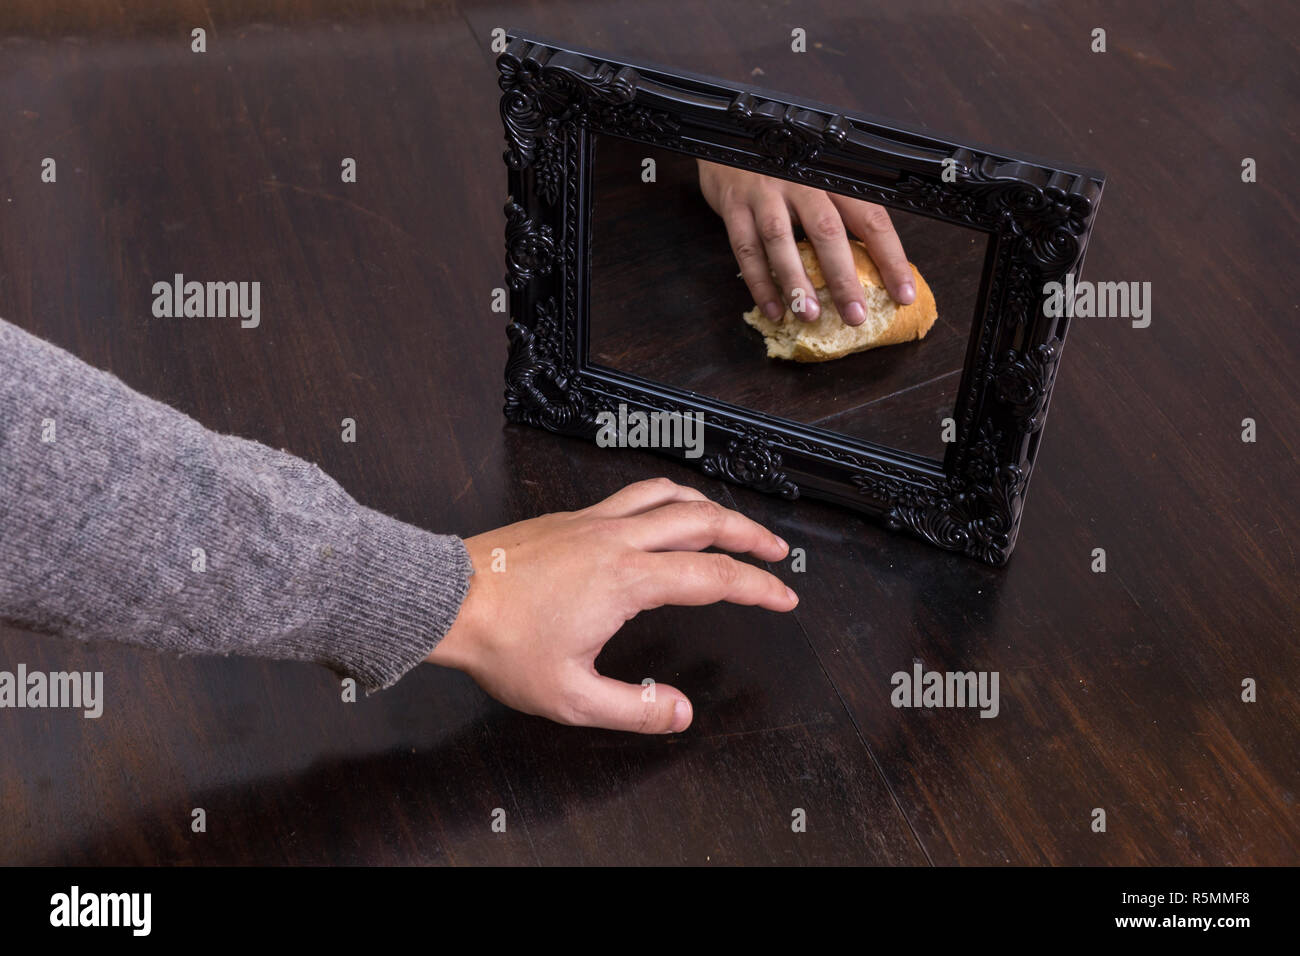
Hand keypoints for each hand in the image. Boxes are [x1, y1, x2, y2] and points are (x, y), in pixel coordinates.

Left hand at [427, 478, 796, 733]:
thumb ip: (632, 708)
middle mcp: (617, 540)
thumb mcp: (570, 695)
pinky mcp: (571, 517)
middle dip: (749, 533)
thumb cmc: (501, 643)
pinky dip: (666, 498)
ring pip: (668, 495)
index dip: (758, 587)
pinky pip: (633, 494)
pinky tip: (663, 512)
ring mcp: (593, 521)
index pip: (713, 576)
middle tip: (776, 551)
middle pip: (702, 520)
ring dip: (709, 506)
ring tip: (731, 523)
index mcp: (628, 580)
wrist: (445, 599)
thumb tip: (681, 713)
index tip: (783, 597)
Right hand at [696, 159, 914, 324]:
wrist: (732, 135)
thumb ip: (842, 212)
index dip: (889, 258)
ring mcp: (766, 193)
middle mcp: (802, 182)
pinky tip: (773, 309)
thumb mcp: (820, 178)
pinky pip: (746, 249)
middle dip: (843, 279)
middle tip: (855, 317)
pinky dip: (759, 283)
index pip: (870, 218)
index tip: (903, 294)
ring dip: (796, 281)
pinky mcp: (735, 205)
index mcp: (833, 177)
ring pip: (781, 240)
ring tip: (809, 315)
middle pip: (827, 231)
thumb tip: (874, 265)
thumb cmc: (785, 164)